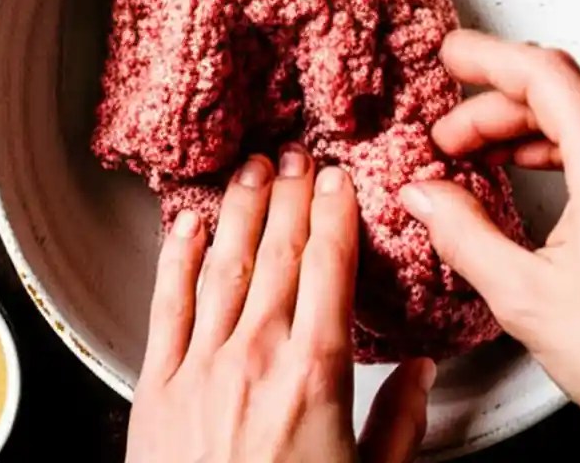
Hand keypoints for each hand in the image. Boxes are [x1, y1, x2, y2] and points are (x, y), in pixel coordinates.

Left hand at [126, 148, 435, 462]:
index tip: (340, 179)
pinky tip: (185, 224)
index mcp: (314, 374)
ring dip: (239, 210)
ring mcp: (199, 367)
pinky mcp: (155, 386)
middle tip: (298, 154)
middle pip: (276, 254)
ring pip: (223, 266)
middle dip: (290, 196)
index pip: (327, 268)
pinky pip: (166, 306)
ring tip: (251, 168)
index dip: (334, 214)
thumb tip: (424, 374)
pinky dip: (176, 258)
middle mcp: (255, 357)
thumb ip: (399, 424)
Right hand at [399, 31, 579, 462]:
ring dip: (536, 124)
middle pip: (567, 90)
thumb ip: (463, 234)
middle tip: (452, 139)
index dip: (486, 56)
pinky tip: (547, 174)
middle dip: (498, 104)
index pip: (543, 72)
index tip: (451, 55)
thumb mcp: (527, 297)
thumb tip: (426, 195)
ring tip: (489, 155)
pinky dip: (576, 145)